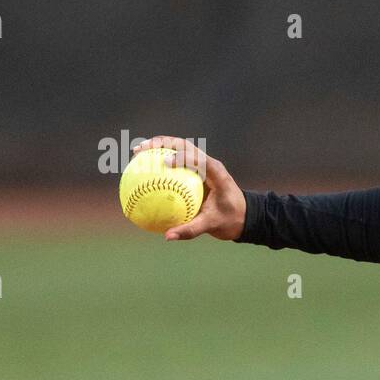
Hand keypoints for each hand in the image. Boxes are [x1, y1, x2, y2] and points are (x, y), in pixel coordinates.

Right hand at [131, 136, 246, 240]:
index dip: (181, 156)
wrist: (243, 216)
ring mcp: (201, 165)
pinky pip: (176, 163)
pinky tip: (141, 170)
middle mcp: (208, 164)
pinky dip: (159, 163)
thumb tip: (167, 236)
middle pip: (183, 145)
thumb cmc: (230, 220)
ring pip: (177, 149)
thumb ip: (190, 230)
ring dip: (157, 147)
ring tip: (136, 153)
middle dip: (161, 143)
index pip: (198, 158)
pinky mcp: (195, 170)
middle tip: (141, 150)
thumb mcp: (212, 226)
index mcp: (216, 172)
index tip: (164, 163)